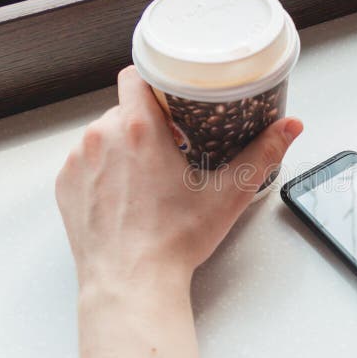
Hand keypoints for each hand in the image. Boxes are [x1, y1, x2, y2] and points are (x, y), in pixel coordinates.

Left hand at [56, 66, 302, 291]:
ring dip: (124, 144)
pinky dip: (104, 168)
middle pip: (125, 109)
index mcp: (139, 129)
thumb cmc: (174, 241)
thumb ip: (262, 154)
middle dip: (147, 122)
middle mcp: (103, 137)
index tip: (171, 94)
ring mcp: (79, 161)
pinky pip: (86, 160)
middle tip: (172, 148)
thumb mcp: (228, 194)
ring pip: (104, 134)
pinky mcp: (65, 184)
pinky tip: (124, 191)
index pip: (136, 74)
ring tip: (147, 174)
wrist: (130, 283)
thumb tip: (291, 126)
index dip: (154, 79)